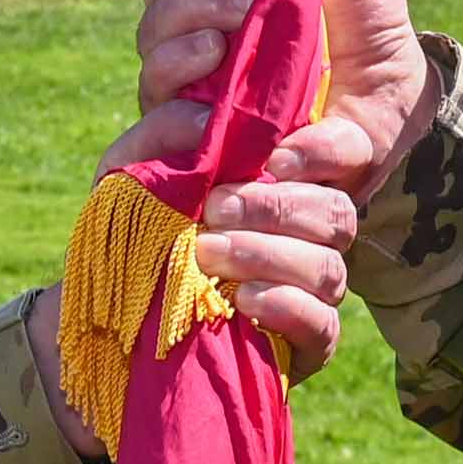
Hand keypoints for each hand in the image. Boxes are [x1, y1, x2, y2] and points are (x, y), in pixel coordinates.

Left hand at [99, 106, 370, 372]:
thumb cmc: (136, 226)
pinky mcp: (305, 343)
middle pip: (337, 212)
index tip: (272, 159)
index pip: (346, 152)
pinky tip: (243, 298)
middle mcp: (310, 233)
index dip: (324, 152)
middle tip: (215, 209)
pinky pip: (322, 325)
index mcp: (288, 183)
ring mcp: (312, 290)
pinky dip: (285, 307)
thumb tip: (203, 120)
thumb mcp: (133, 171)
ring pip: (330, 268)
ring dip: (269, 256)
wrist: (116, 308)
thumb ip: (163, 133)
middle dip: (276, 208)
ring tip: (209, 253)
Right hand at [134, 0, 429, 161]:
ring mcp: (185, 61)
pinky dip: (182, 78)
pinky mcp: (188, 118)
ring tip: (248, 14)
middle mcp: (190, 3)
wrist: (386, 95)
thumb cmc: (363, 11)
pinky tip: (217, 71)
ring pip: (153, 28)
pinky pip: (154, 97)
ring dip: (200, 10)